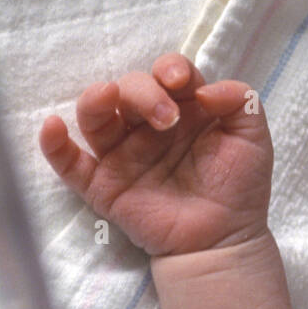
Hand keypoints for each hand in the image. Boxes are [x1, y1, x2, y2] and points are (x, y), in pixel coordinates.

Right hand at [39, 53, 272, 256]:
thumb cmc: (239, 186)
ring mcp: (122, 153)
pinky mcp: (103, 185)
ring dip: (97, 101)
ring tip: (109, 98)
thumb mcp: (254, 138)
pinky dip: (54, 144)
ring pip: (95, 115)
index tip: (180, 82)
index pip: (167, 73)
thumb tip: (206, 90)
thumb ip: (241, 103)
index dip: (170, 68)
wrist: (225, 239)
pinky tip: (53, 127)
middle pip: (130, 87)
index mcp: (184, 107)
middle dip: (144, 92)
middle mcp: (148, 125)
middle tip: (169, 119)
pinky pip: (68, 163)